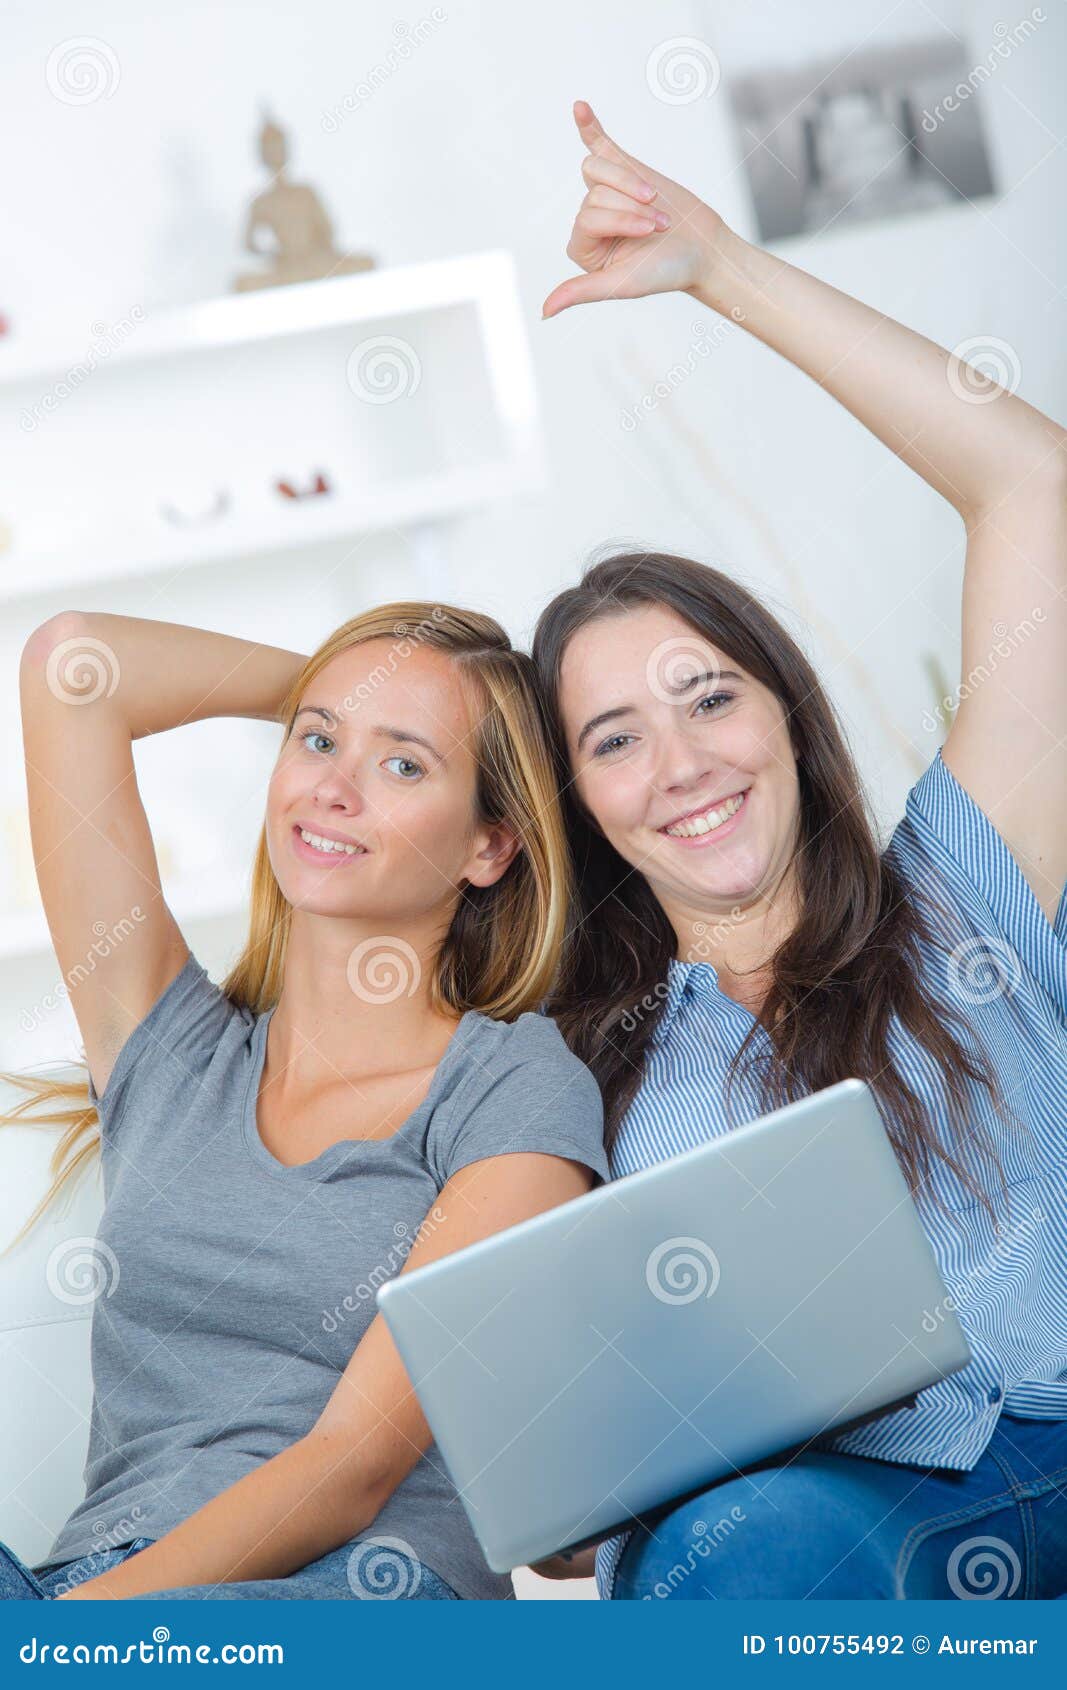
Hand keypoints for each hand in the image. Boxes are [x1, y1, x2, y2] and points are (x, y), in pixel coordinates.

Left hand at [542, 101, 730, 317]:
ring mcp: (606, 192)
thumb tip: (544, 312)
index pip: (587, 216)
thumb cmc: (666, 272)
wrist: (704, 250)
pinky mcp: (624, 169)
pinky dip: (589, 125)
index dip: (621, 219)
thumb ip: (581, 292)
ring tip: (655, 202)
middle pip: (595, 193)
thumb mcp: (621, 284)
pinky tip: (580, 108)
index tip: (650, 233)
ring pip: (599, 168)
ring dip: (631, 180)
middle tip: (659, 225)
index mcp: (584, 248)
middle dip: (633, 205)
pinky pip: (599, 144)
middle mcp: (590, 219)